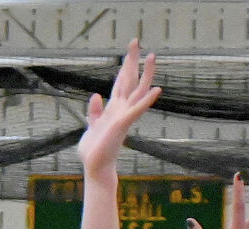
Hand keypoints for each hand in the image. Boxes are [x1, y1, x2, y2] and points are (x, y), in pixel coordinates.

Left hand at [76, 40, 159, 175]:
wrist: (95, 167)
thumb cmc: (94, 150)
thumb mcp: (91, 126)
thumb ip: (94, 111)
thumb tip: (96, 94)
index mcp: (113, 108)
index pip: (121, 82)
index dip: (125, 66)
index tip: (130, 50)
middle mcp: (122, 109)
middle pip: (130, 79)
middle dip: (133, 60)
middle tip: (136, 40)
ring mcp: (124, 115)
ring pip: (138, 90)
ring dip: (146, 73)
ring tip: (152, 56)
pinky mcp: (122, 123)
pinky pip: (137, 109)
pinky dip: (147, 100)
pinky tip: (157, 89)